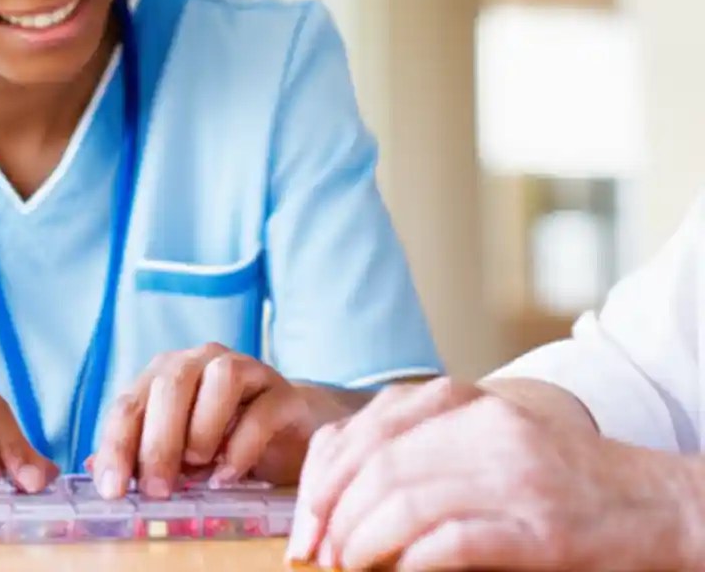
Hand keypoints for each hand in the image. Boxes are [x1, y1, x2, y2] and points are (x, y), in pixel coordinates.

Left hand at [91, 342, 323, 499]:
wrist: (287, 433)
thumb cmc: (221, 440)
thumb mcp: (175, 452)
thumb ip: (139, 456)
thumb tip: (95, 472)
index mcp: (164, 375)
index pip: (129, 404)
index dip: (117, 446)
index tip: (112, 490)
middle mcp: (200, 363)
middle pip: (170, 386)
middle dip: (158, 442)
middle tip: (157, 490)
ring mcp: (246, 370)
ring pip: (219, 379)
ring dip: (202, 429)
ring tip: (198, 469)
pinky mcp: (283, 394)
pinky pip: (261, 411)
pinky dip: (240, 446)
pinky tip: (227, 476)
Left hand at [289, 378, 690, 570]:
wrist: (653, 504)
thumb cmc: (555, 479)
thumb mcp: (483, 442)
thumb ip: (419, 451)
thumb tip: (335, 495)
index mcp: (465, 403)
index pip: (363, 432)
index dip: (320, 480)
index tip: (305, 523)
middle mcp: (485, 430)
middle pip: (374, 467)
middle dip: (330, 516)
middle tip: (315, 553)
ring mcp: (513, 477)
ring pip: (401, 503)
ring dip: (359, 543)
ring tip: (347, 566)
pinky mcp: (537, 529)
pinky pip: (449, 543)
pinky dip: (408, 562)